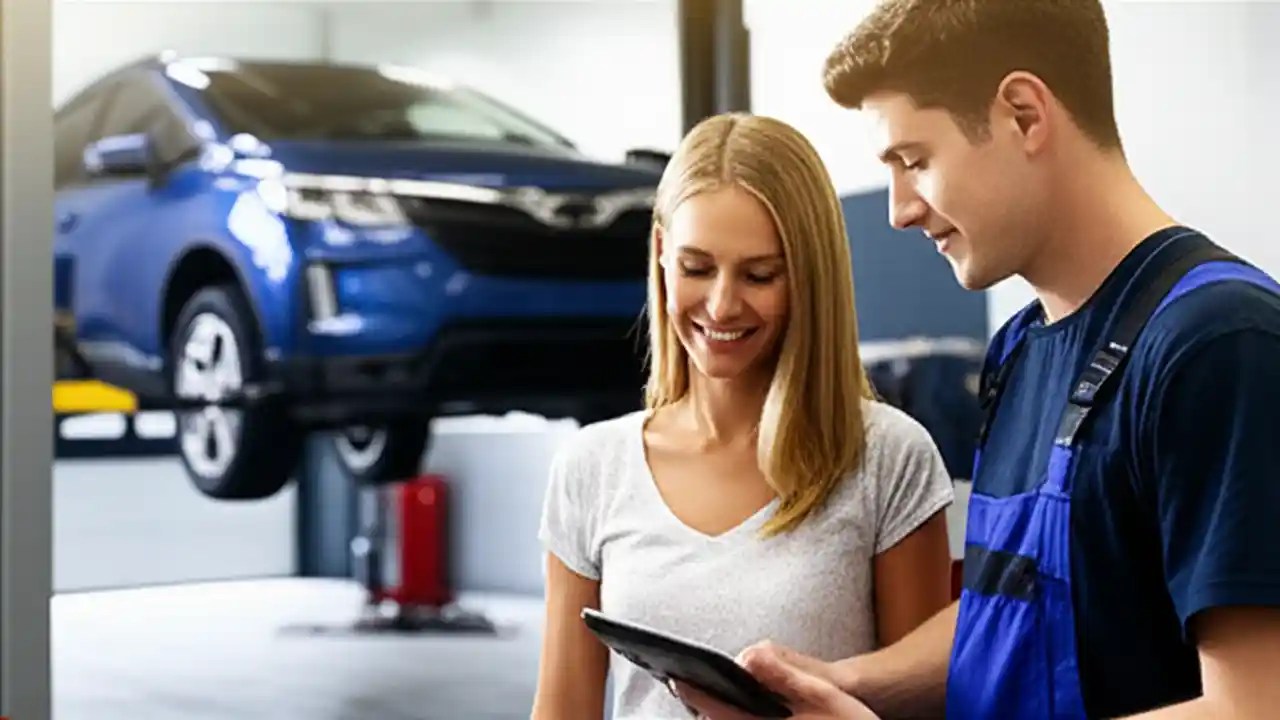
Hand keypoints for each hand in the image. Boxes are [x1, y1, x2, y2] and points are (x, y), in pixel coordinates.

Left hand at [671, 643, 877, 719]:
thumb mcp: (823, 694)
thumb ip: (784, 675)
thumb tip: (748, 657)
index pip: (719, 711)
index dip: (696, 694)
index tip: (676, 679)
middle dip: (703, 706)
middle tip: (684, 685)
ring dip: (717, 714)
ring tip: (704, 695)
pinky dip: (732, 719)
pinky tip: (734, 709)